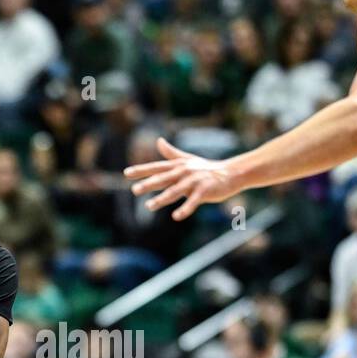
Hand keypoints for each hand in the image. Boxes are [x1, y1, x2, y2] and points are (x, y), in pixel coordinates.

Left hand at [124, 137, 240, 220]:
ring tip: (149, 206)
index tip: (126, 173)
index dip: (141, 170)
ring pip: (175, 190)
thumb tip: (158, 141)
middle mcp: (184, 171)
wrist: (230, 173)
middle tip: (134, 190)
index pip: (156, 167)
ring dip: (162, 198)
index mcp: (178, 165)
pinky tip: (176, 217)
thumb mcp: (187, 159)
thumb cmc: (206, 168)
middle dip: (148, 184)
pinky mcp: (205, 191)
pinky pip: (193, 201)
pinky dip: (185, 209)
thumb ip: (171, 153)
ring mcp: (194, 181)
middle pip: (163, 178)